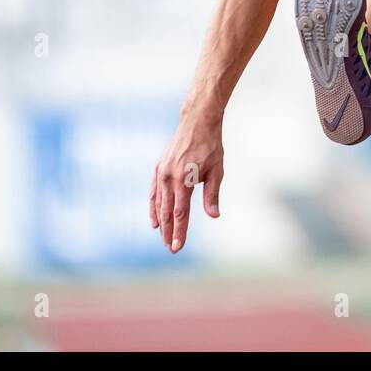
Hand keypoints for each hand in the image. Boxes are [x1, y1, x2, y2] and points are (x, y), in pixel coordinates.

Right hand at [151, 110, 223, 252]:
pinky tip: (155, 220)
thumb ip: (212, 194)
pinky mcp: (159, 167)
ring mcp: (161, 172)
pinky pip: (154, 192)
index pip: (181, 213)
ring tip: (163, 238)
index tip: (177, 247)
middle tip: (171, 249)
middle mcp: (169, 177)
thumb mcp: (217, 170)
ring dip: (161, 223)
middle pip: (167, 212)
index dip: (179, 231)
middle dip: (168, 232)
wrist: (197, 121)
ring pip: (158, 203)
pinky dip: (153, 207)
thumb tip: (214, 215)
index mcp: (184, 179)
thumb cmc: (211, 146)